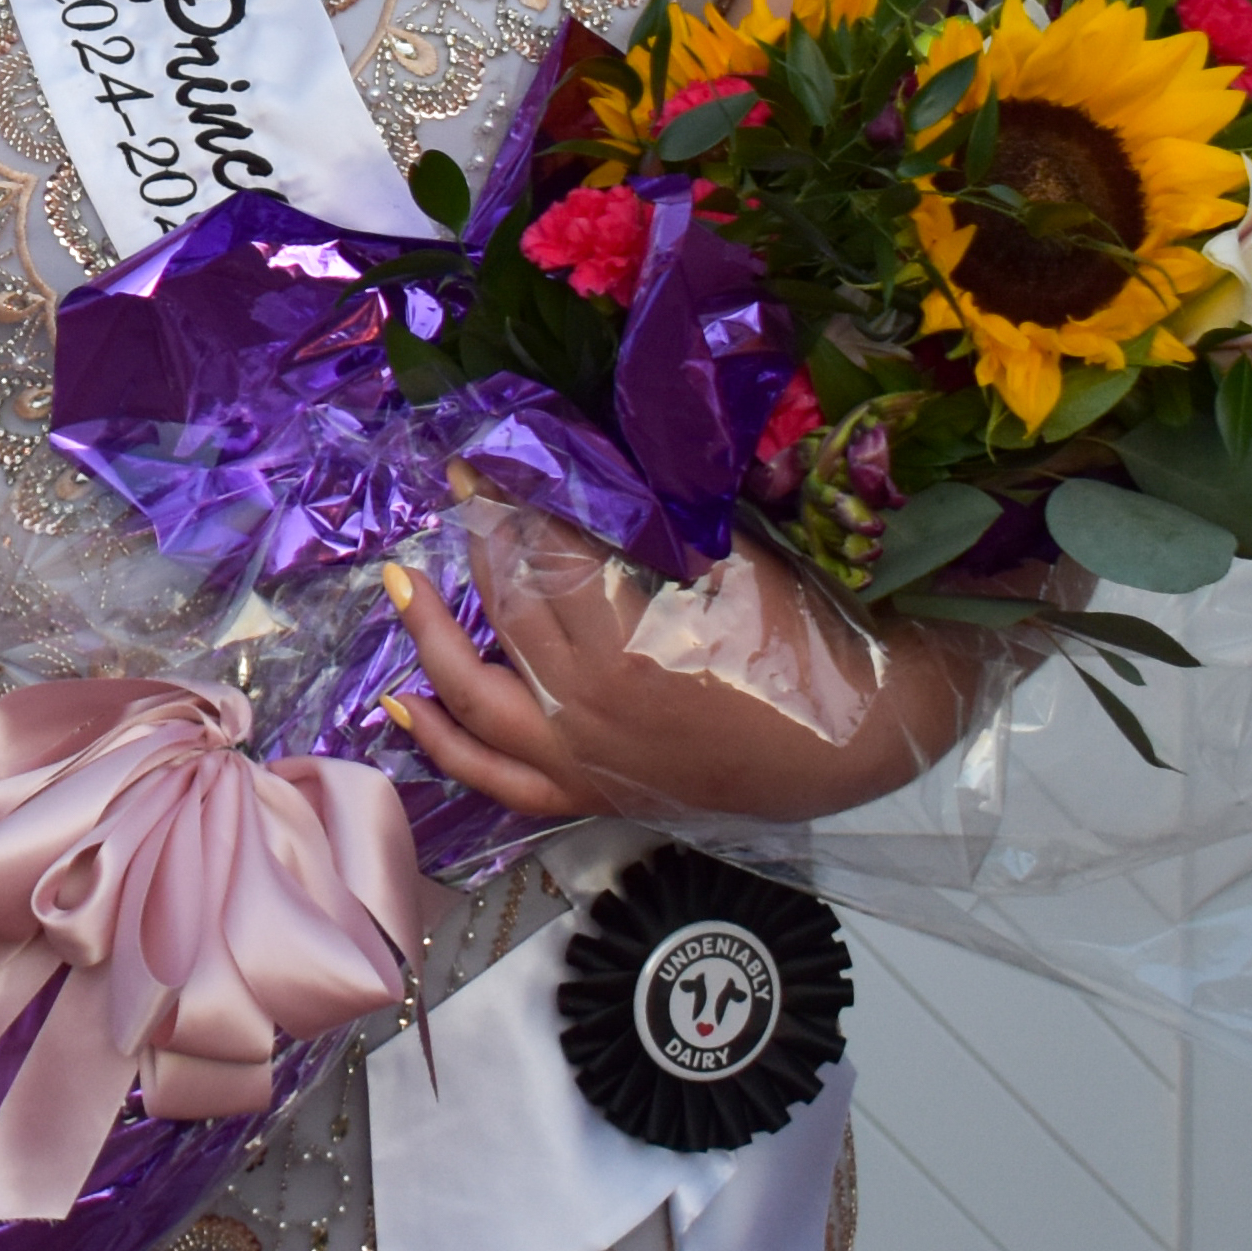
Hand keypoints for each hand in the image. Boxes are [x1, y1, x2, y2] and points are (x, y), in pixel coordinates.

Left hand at [382, 503, 981, 829]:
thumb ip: (662, 518)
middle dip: (480, 541)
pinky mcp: (588, 791)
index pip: (544, 553)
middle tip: (462, 491)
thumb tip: (598, 465)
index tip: (485, 459)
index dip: (512, 499)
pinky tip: (400, 705)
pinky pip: (496, 779)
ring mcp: (581, 756)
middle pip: (507, 609)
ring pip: (477, 693)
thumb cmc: (807, 642)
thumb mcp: (736, 559)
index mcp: (627, 641)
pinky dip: (444, 745)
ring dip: (430, 635)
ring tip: (399, 581)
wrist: (852, 741)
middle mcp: (587, 704)